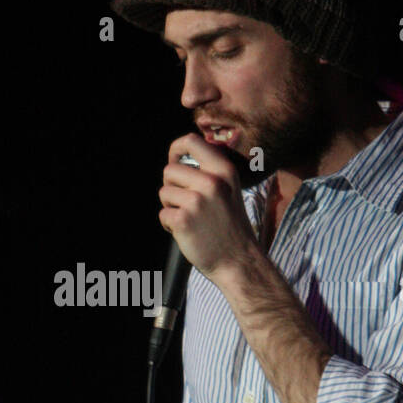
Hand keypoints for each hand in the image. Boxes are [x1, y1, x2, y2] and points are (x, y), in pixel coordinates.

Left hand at [158, 134, 258, 280]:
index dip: (175, 149)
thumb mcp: (229, 190)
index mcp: (224, 171)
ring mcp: (197, 201)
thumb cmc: (231, 227)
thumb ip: (209, 173)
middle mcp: (211, 182)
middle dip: (172, 187)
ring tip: (190, 220)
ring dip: (171, 207)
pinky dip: (169, 224)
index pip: (191, 141)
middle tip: (186, 204)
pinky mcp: (183, 220)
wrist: (239, 262)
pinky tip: (186, 232)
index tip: (175, 161)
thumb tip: (177, 161)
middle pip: (170, 170)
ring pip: (164, 192)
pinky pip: (163, 213)